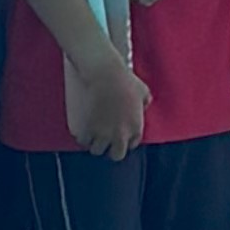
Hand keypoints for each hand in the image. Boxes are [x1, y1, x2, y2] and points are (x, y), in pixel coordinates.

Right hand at [67, 36, 146, 162]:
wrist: (107, 75)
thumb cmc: (126, 80)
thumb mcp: (143, 91)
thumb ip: (145, 101)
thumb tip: (145, 105)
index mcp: (136, 128)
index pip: (132, 144)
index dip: (126, 139)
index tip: (119, 133)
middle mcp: (121, 135)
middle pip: (117, 155)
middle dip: (112, 149)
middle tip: (106, 140)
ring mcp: (104, 133)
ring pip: (97, 151)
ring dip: (95, 144)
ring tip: (93, 136)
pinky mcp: (90, 128)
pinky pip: (84, 142)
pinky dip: (83, 139)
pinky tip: (83, 133)